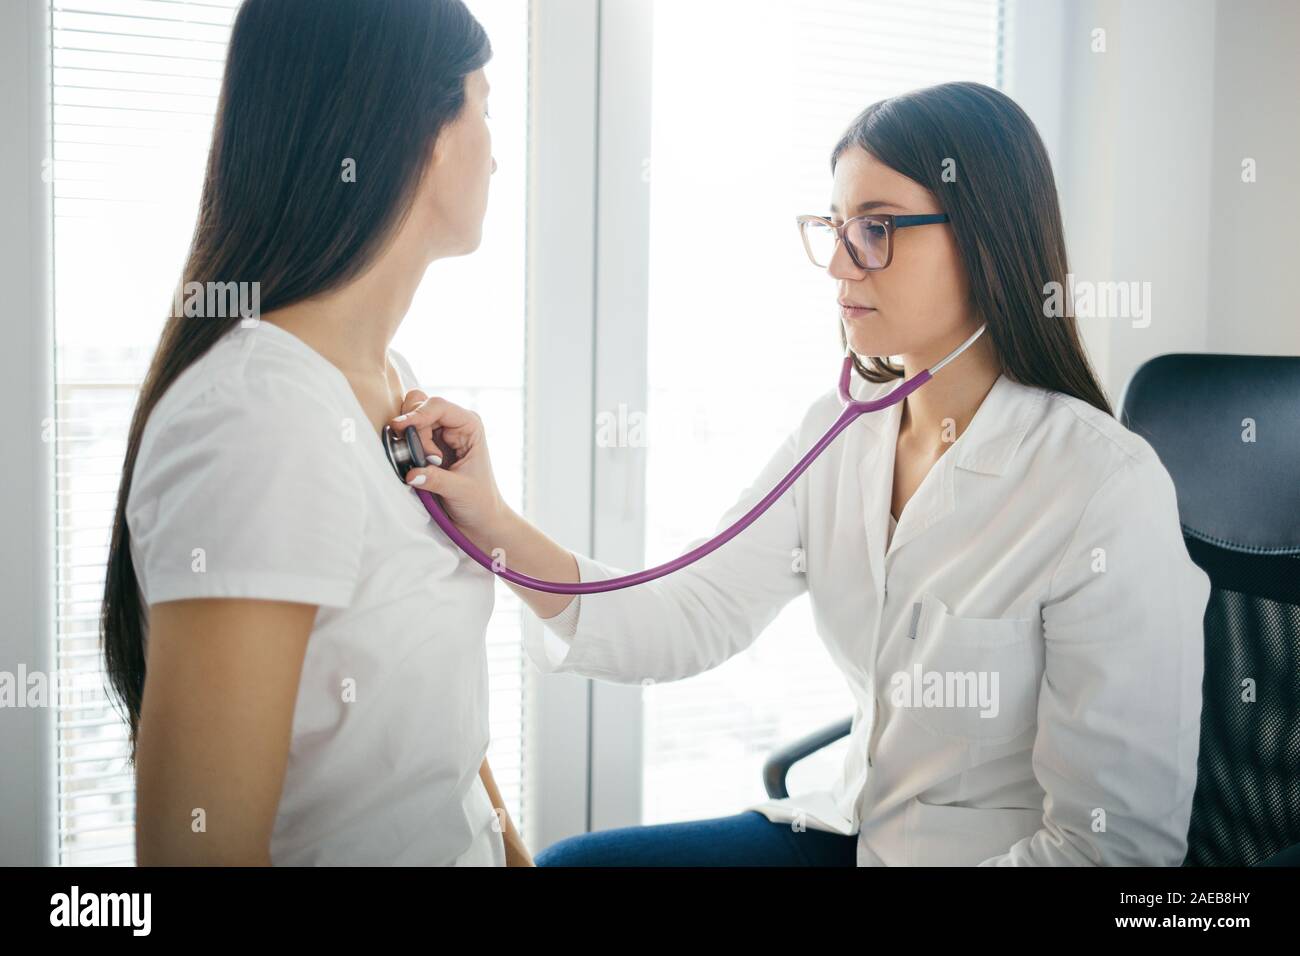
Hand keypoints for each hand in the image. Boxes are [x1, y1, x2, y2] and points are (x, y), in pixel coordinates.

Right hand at [389, 390, 510, 541]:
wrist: (480, 518)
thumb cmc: (479, 501)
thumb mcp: (459, 491)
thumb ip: (435, 480)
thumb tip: (411, 473)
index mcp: (470, 425)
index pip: (439, 406)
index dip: (418, 413)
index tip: (400, 426)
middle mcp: (454, 424)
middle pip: (420, 408)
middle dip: (414, 430)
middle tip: (423, 458)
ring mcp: (439, 433)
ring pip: (411, 421)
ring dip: (410, 441)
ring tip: (427, 465)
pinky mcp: (427, 446)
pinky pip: (407, 437)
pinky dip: (405, 447)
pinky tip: (418, 465)